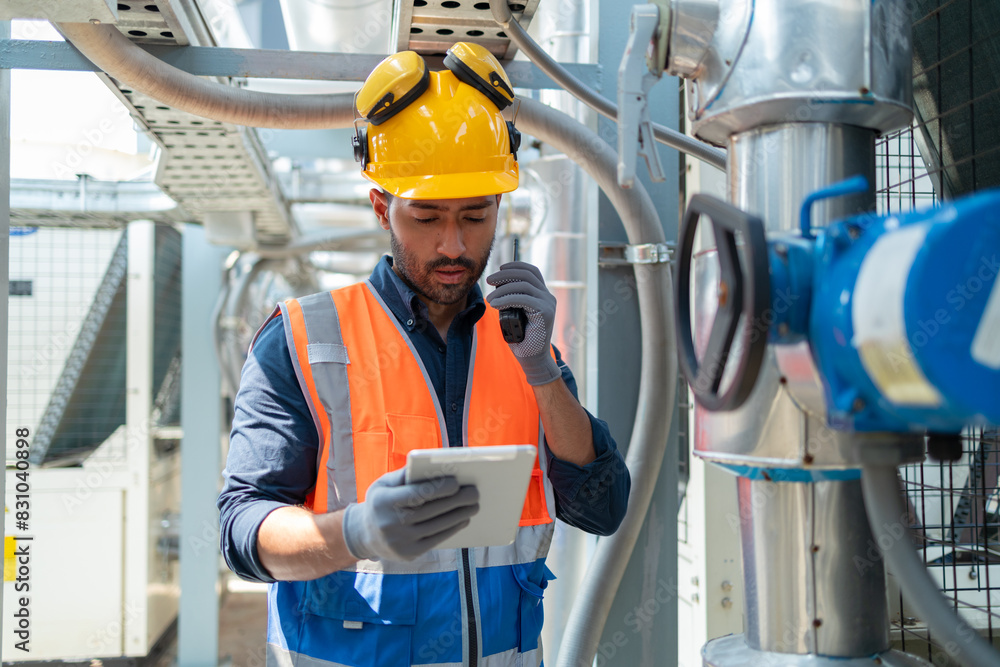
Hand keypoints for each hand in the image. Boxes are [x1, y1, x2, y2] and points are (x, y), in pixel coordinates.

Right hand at [341, 469, 478, 561]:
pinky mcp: (409, 554)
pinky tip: (463, 519)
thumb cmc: (382, 501)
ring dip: (459, 515)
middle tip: (474, 492)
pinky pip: (436, 540)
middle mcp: (390, 523)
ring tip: (473, 505)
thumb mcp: (385, 484)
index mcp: (383, 501)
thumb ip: (407, 475)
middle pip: (431, 511)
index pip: (416, 494)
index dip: (438, 488)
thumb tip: (435, 466)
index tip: (456, 482)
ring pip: (437, 526)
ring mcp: (400, 542)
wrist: (365, 534)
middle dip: (456, 501)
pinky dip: (452, 529)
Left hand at [486, 261, 560, 385]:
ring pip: (523, 285)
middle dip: (505, 274)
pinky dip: (506, 299)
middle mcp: (547, 297)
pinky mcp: (545, 313)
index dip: (516, 266)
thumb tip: (497, 285)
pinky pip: (523, 299)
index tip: (500, 268)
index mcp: (542, 295)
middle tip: (489, 280)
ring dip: (502, 289)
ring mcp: (548, 304)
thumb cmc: (521, 337)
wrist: (532, 358)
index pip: (532, 271)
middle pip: (527, 275)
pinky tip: (495, 304)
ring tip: (490, 299)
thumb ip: (511, 298)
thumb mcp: (515, 313)